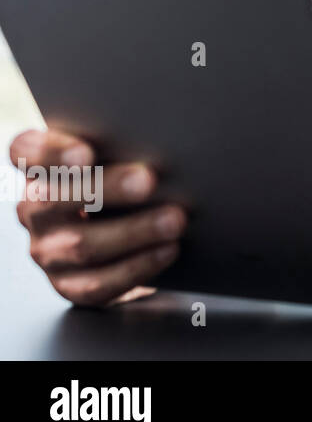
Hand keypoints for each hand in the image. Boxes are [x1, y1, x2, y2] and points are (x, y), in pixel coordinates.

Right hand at [11, 127, 185, 306]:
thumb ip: (123, 144)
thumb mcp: (116, 156)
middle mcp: (34, 209)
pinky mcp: (68, 284)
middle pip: (53, 199)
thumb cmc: (123, 178)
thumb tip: (163, 137)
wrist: (125, 235)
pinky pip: (98, 282)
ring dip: (134, 232)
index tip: (85, 154)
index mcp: (40, 168)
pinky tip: (168, 249)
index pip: (26, 151)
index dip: (50, 153)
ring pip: (81, 245)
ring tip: (175, 219)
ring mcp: (47, 250)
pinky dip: (138, 266)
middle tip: (149, 181)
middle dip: (105, 189)